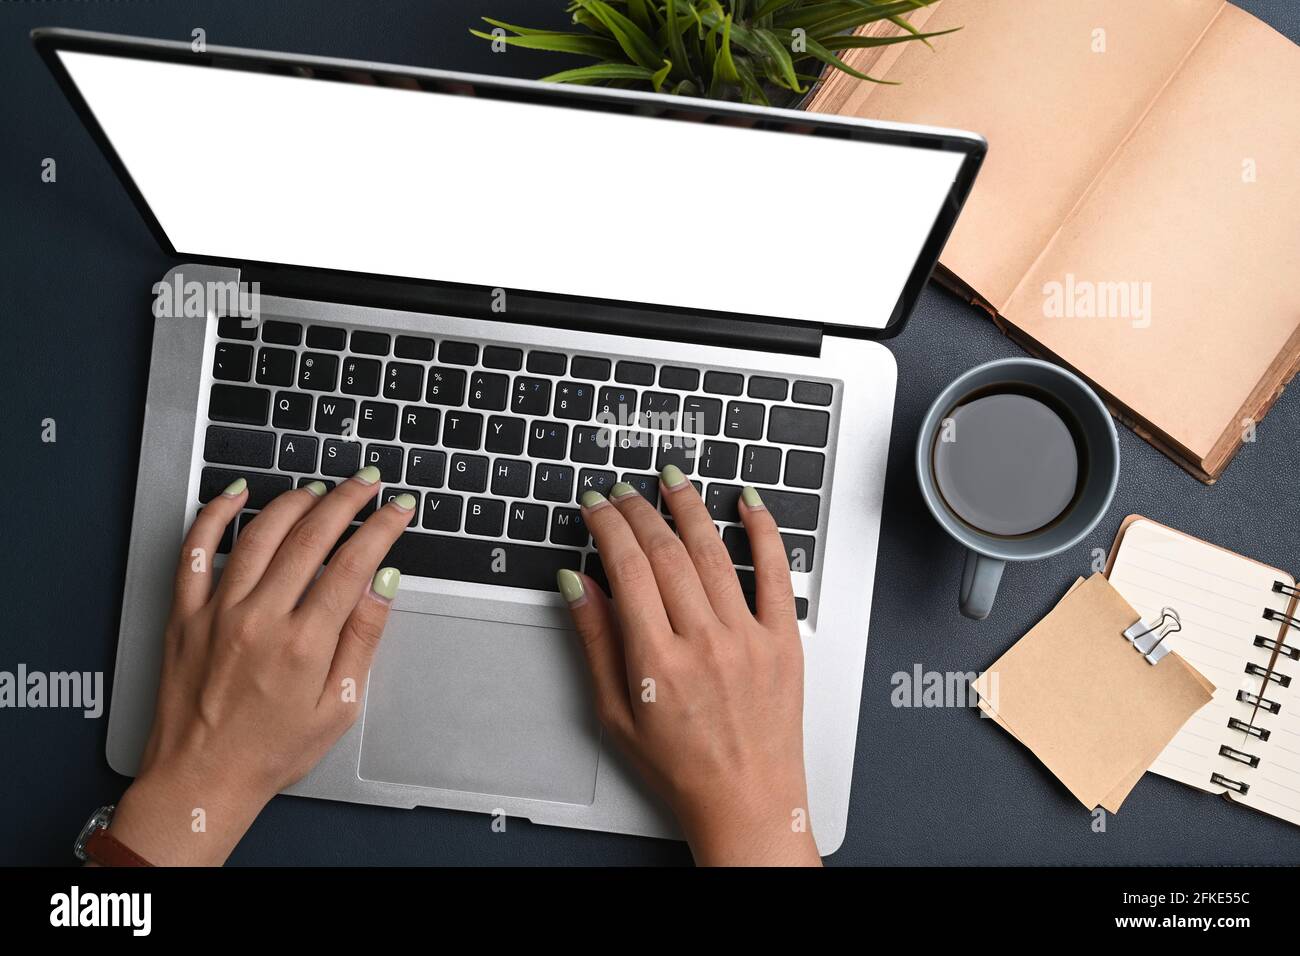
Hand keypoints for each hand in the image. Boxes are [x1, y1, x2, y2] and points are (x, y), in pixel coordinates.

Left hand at [106, 467, 412, 865]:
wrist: (200, 781)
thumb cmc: (271, 752)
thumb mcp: (338, 706)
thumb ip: (362, 640)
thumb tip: (383, 584)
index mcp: (303, 643)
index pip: (353, 564)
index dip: (381, 528)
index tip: (398, 508)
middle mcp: (260, 618)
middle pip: (311, 536)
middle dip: (346, 500)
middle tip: (366, 482)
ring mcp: (217, 612)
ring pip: (260, 533)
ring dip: (294, 501)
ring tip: (319, 487)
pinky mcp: (184, 614)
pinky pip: (196, 551)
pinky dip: (214, 515)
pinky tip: (236, 494)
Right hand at [559, 467, 819, 865]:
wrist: (746, 802)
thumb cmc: (680, 768)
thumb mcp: (614, 713)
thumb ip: (595, 642)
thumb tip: (577, 585)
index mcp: (657, 660)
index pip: (627, 568)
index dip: (608, 526)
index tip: (597, 505)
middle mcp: (704, 642)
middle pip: (666, 552)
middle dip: (639, 511)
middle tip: (624, 491)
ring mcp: (748, 638)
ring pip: (714, 552)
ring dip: (689, 508)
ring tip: (672, 481)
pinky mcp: (783, 640)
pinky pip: (777, 573)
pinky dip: (764, 532)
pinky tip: (748, 503)